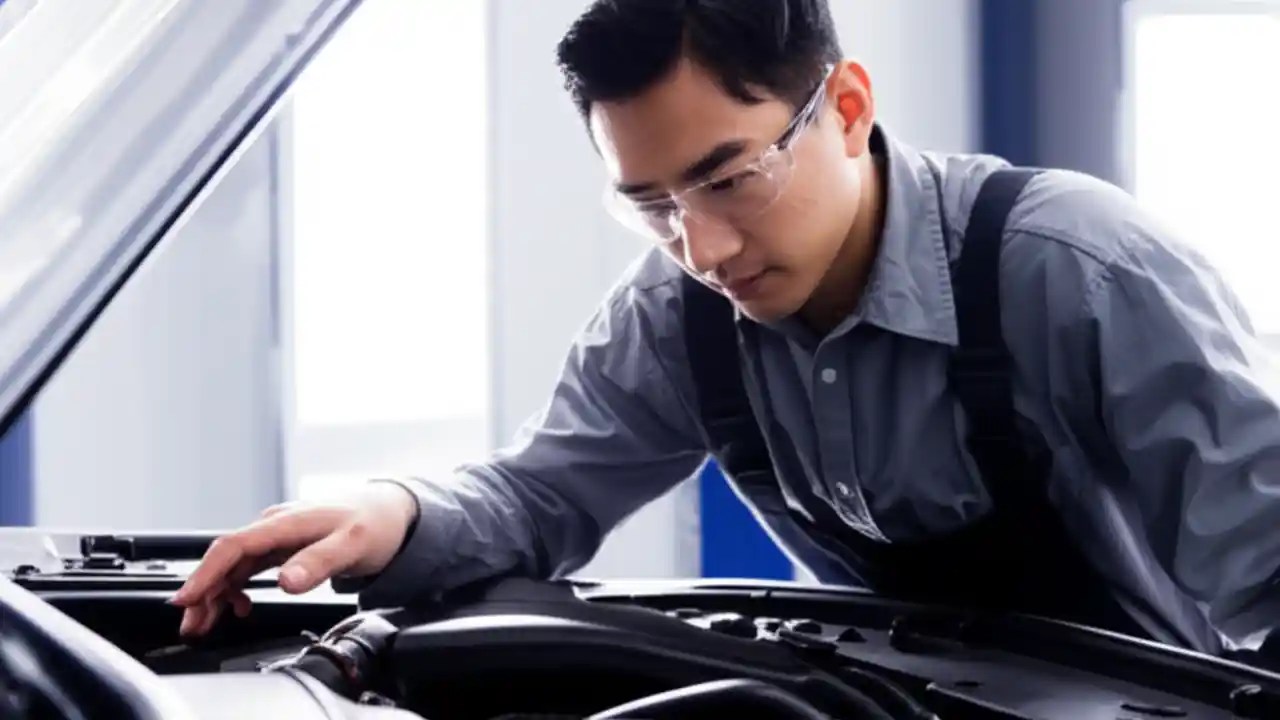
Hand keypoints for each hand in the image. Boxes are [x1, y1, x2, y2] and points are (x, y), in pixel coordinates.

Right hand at [169, 481, 417, 637]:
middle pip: (227, 557)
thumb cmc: (375, 524)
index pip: (234, 545)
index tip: (187, 598)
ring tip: (205, 622)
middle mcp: (277, 525)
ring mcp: (278, 535)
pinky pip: (248, 566)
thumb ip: (318, 562)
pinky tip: (238, 606)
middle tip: (193, 625)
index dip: (206, 572)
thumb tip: (286, 580)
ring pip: (234, 564)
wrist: (392, 511)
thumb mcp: (353, 545)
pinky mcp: (283, 545)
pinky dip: (235, 587)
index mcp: (288, 522)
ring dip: (216, 593)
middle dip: (204, 591)